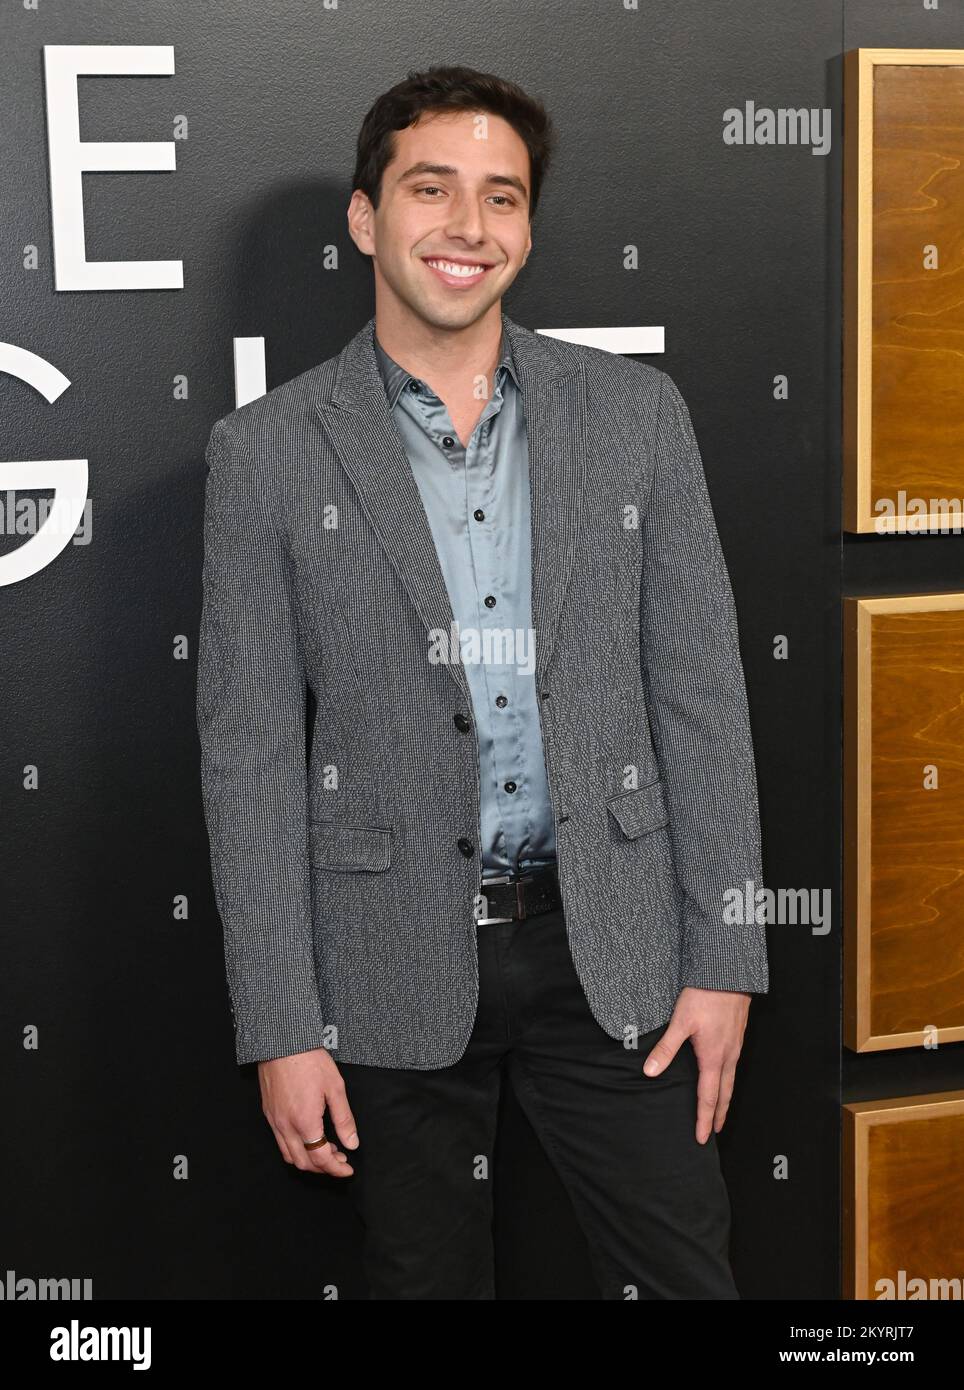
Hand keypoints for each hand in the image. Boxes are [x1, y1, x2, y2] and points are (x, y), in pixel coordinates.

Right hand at [258, 1048, 358, 1176]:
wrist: (282, 1042)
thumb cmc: (310, 1060)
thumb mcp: (335, 1088)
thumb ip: (344, 1120)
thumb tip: (352, 1144)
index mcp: (304, 1122)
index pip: (320, 1159)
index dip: (336, 1169)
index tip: (348, 1170)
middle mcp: (285, 1126)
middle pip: (304, 1163)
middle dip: (324, 1168)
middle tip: (341, 1160)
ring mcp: (274, 1121)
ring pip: (290, 1156)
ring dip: (309, 1161)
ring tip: (327, 1150)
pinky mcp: (269, 1114)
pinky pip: (280, 1143)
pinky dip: (296, 1150)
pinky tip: (309, 1138)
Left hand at [642, 988, 750, 1143]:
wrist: (729, 973)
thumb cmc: (705, 995)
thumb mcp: (680, 1022)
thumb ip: (665, 1048)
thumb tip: (650, 1071)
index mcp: (714, 1057)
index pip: (708, 1097)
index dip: (703, 1119)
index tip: (701, 1138)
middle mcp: (728, 1055)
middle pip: (724, 1093)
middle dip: (718, 1114)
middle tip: (714, 1132)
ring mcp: (735, 1045)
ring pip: (731, 1079)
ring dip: (724, 1098)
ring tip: (719, 1110)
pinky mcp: (737, 1035)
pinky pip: (734, 1065)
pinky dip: (728, 1079)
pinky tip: (723, 1075)